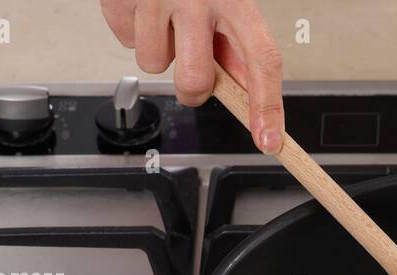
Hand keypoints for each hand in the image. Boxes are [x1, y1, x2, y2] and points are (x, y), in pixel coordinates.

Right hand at [100, 0, 284, 152]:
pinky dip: (136, 31)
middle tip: (191, 63)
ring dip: (160, 51)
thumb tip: (248, 95)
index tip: (268, 140)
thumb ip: (237, 45)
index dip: (267, 106)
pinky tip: (146, 8)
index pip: (262, 61)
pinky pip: (127, 43)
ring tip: (165, 18)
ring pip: (154, 65)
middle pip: (195, 81)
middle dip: (192, 88)